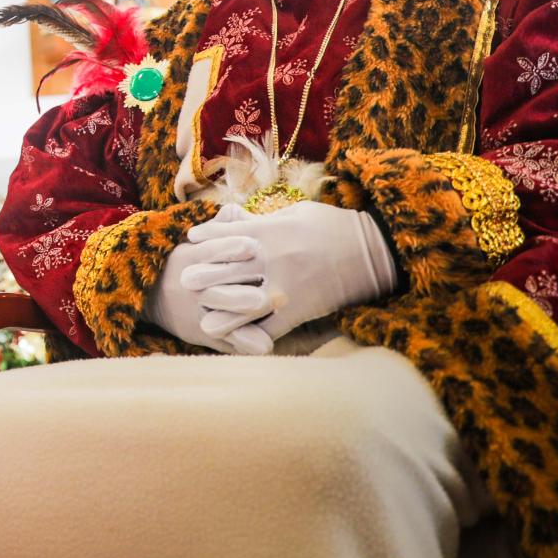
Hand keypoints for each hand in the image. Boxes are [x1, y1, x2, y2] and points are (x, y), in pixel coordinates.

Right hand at [143, 206, 271, 354]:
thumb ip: (217, 229)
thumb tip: (235, 209)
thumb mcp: (193, 244)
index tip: (252, 245)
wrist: (150, 296)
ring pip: (219, 320)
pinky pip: (224, 341)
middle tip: (265, 297)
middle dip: (239, 296)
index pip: (210, 252)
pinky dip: (244, 344)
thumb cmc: (183, 264)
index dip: (230, 249)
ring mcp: (196, 313)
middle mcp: (191, 287)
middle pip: (216, 292)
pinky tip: (265, 345)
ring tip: (265, 331)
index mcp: (190, 259)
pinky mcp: (202, 333)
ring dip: (242, 323)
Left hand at [185, 200, 395, 347]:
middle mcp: (273, 259)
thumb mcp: (295, 214)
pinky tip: (242, 344)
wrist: (374, 252)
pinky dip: (256, 336)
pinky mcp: (301, 309)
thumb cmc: (333, 227)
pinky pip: (273, 326)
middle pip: (230, 268)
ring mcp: (286, 286)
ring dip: (224, 313)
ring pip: (246, 302)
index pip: (230, 233)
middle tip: (182, 281)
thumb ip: (262, 219)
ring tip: (202, 323)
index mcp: (271, 232)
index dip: (209, 236)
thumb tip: (231, 213)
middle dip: (206, 275)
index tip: (190, 239)